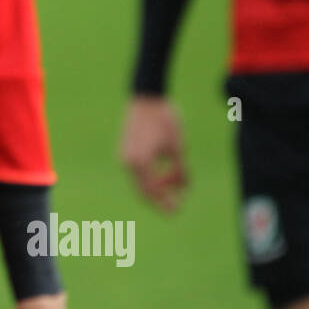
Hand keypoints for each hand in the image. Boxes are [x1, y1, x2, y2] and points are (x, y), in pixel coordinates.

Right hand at [120, 94, 187, 211]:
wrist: (147, 98)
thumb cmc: (165, 120)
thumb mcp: (178, 147)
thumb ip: (181, 170)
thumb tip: (184, 188)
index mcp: (141, 162)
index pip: (153, 192)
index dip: (165, 203)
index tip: (176, 211)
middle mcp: (128, 162)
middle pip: (143, 191)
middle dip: (160, 199)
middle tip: (176, 204)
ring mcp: (124, 157)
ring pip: (140, 182)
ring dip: (157, 186)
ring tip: (176, 181)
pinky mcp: (125, 151)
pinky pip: (137, 172)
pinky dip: (150, 177)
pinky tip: (165, 173)